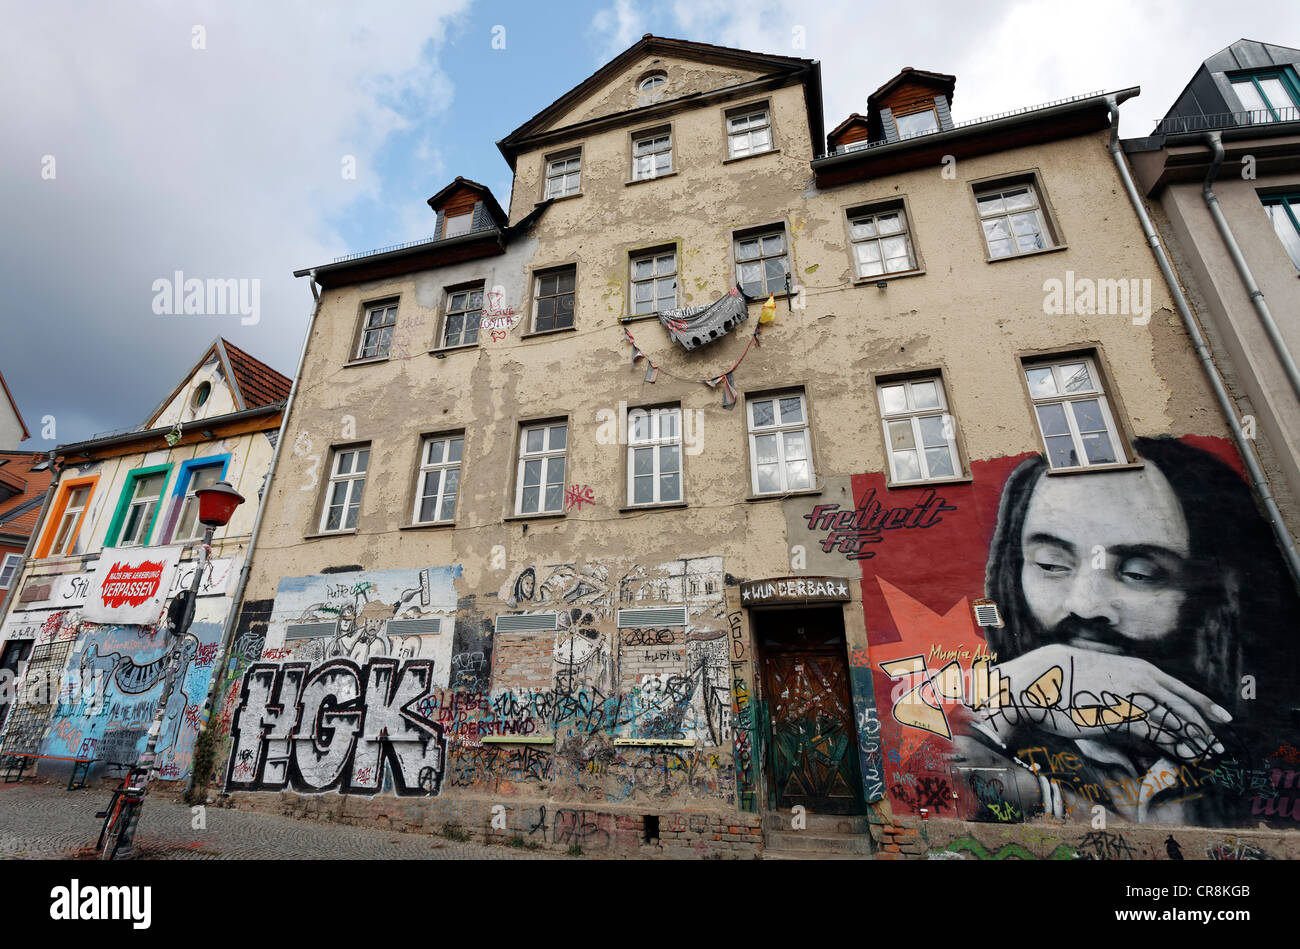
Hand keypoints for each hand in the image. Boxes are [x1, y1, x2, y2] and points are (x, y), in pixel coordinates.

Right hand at [978, 644, 1230, 761]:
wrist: (1038, 681)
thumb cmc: (1062, 680)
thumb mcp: (1096, 674)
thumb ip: (1116, 684)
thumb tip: (1123, 696)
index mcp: (1136, 668)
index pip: (1178, 687)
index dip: (1202, 703)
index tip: (1221, 717)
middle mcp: (1140, 679)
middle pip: (1183, 704)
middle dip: (1204, 725)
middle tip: (1219, 745)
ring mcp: (1131, 696)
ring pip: (1174, 719)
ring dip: (1194, 738)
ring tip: (1207, 755)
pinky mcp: (1120, 713)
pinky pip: (1156, 732)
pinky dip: (1174, 745)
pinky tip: (1184, 755)